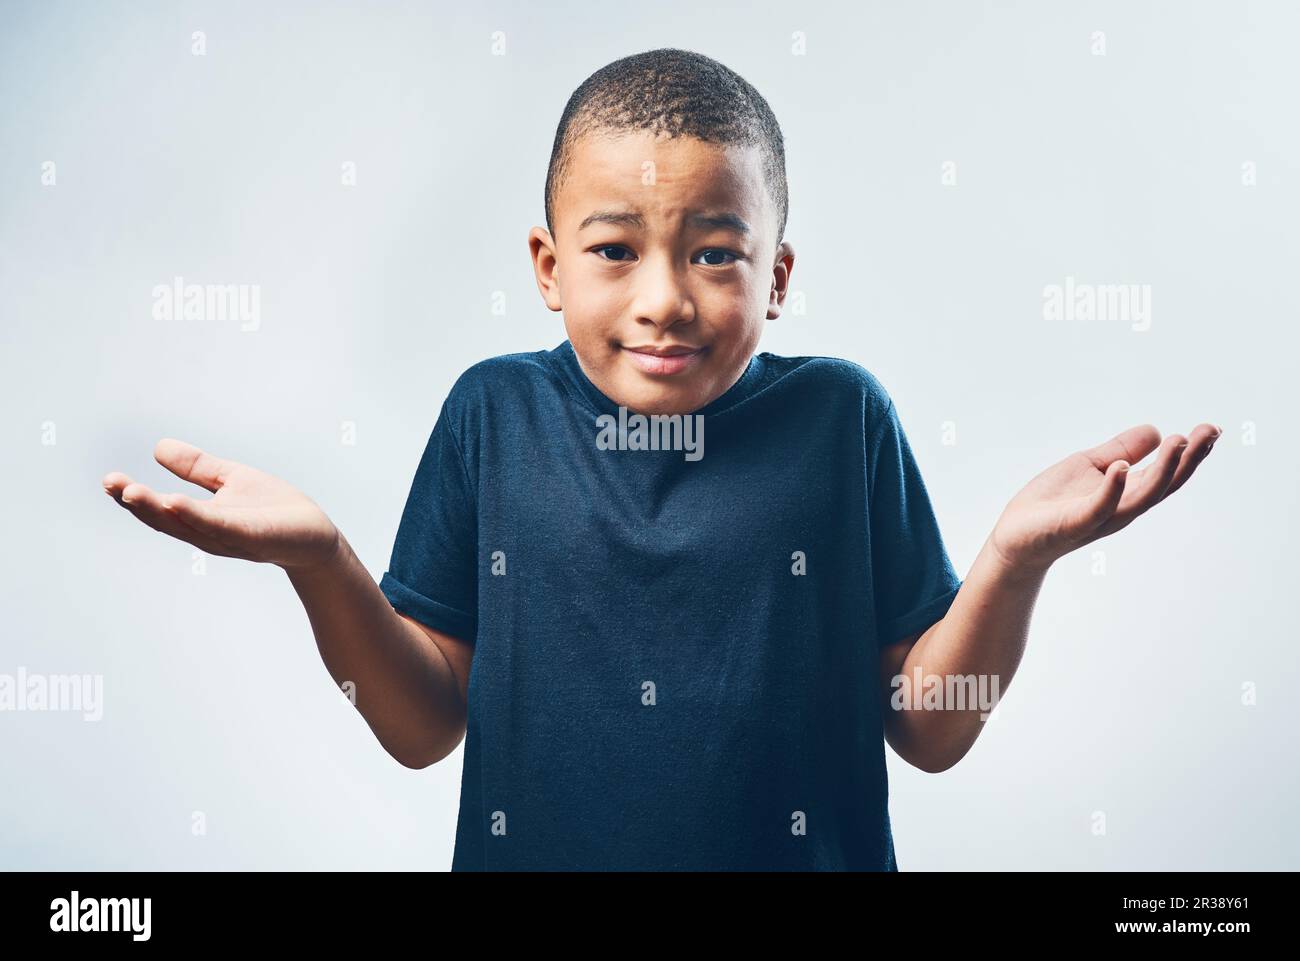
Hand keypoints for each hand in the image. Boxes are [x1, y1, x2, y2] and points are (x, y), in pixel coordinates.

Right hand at [102, 438, 341, 571]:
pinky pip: (221, 528)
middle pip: (166, 521)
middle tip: (111, 484)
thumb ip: (197, 467)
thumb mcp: (231, 480)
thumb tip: (158, 447)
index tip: (109, 480)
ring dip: (158, 510)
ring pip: (187, 526)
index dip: (133, 497)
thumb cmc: (274, 510)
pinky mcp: (253, 537)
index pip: (160, 509)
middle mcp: (209, 533)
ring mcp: (230, 538)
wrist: (316, 536)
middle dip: (137, 504)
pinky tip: (175, 502)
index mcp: (200, 519)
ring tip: (132, 492)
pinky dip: (197, 517)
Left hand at [988, 422, 1220, 573]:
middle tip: (1209, 432)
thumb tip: (1157, 430)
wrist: (1015, 537)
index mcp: (1126, 493)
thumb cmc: (1053, 503)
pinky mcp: (1074, 523)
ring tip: (1177, 441)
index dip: (1191, 453)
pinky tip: (1122, 467)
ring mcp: (1100, 518)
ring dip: (1162, 470)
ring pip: (1140, 497)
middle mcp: (1121, 508)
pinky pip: (1098, 507)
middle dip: (1189, 459)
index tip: (1212, 429)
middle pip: (1164, 485)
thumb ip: (1121, 449)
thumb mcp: (1089, 466)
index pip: (1167, 473)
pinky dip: (1112, 488)